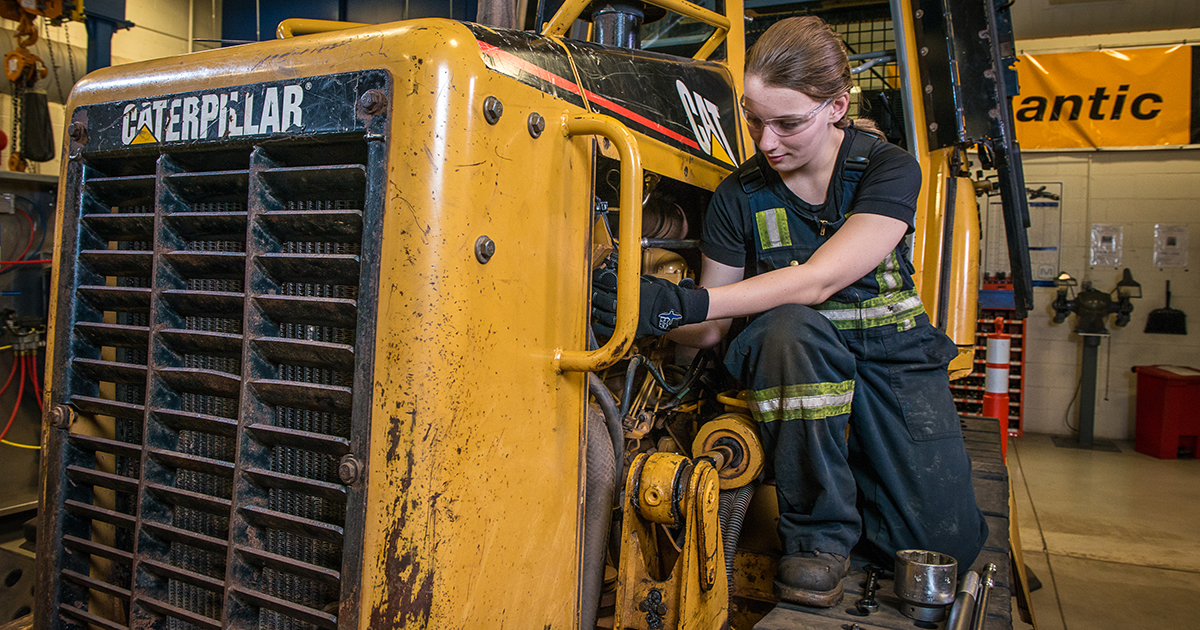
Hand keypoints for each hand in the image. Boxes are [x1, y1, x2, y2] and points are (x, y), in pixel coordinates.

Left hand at [592, 271, 709, 338]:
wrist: (678, 311)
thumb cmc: (666, 294)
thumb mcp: (648, 280)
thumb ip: (633, 280)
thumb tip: (622, 276)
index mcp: (631, 290)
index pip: (608, 283)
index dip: (599, 280)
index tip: (594, 277)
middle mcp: (629, 305)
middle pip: (603, 299)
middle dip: (595, 293)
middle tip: (591, 290)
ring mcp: (629, 320)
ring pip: (604, 314)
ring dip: (595, 308)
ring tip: (592, 304)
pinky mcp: (631, 331)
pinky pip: (610, 330)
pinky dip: (600, 325)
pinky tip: (596, 321)